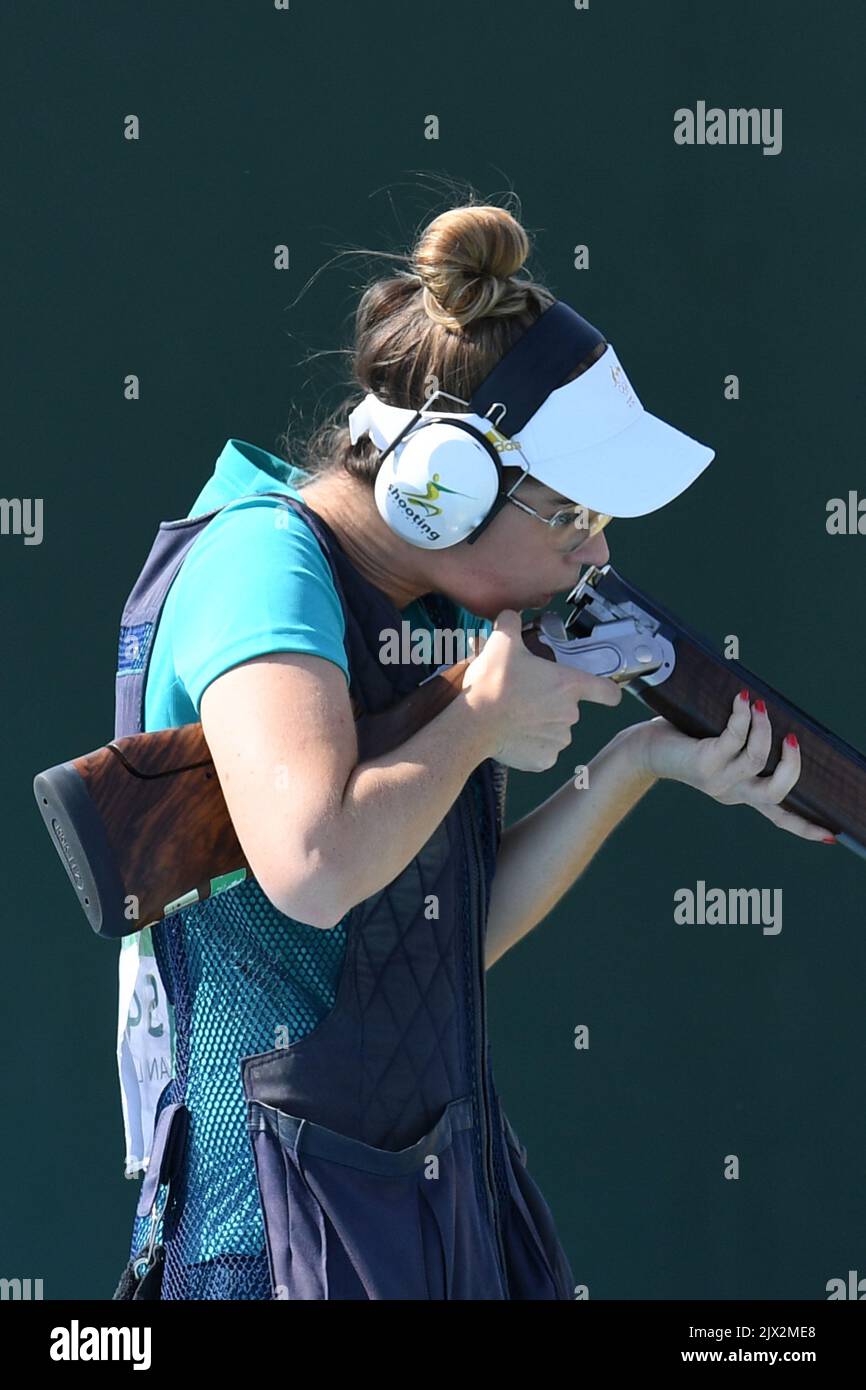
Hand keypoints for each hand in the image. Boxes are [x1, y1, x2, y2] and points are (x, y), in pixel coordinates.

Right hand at [462, 609, 621, 771]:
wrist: (473, 724)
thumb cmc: (492, 684)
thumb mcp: (501, 643)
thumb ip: (511, 623)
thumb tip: (511, 615)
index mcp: (568, 685)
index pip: (608, 691)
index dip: (606, 690)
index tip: (600, 690)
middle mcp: (570, 714)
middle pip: (570, 707)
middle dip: (551, 702)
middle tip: (526, 695)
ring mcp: (558, 739)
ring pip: (555, 729)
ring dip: (541, 723)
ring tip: (516, 715)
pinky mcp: (544, 760)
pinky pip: (543, 750)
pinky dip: (531, 745)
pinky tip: (513, 734)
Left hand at [634, 689, 836, 842]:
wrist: (642, 752)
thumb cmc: (683, 744)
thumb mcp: (720, 751)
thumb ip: (743, 746)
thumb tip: (772, 716)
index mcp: (740, 793)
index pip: (778, 817)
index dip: (806, 827)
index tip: (831, 837)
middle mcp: (731, 792)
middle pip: (776, 794)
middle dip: (792, 766)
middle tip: (793, 740)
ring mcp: (717, 780)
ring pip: (757, 760)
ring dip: (764, 728)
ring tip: (759, 706)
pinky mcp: (704, 762)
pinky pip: (733, 738)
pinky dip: (742, 716)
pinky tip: (741, 700)